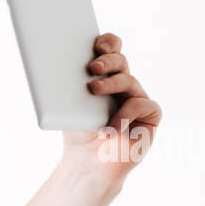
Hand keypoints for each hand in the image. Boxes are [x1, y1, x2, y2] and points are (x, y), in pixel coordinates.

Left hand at [62, 32, 162, 185]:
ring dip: (111, 84)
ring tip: (93, 90)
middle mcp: (123, 84)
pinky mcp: (150, 114)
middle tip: (92, 67)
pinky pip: (141, 104)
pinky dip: (124, 115)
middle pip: (120, 60)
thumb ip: (68, 85)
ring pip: (129, 80)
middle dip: (108, 60)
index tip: (96, 44)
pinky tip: (109, 128)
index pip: (111, 49)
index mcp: (105, 75)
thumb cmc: (78, 133)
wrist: (88, 163)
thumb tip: (54, 64)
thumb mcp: (68, 105)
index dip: (107, 42)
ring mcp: (138, 97)